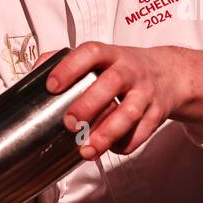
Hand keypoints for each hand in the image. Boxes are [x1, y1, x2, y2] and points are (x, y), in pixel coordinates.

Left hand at [46, 43, 185, 158]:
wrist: (169, 74)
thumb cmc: (123, 68)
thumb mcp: (99, 58)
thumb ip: (64, 61)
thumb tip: (33, 74)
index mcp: (110, 55)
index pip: (91, 53)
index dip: (70, 68)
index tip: (52, 86)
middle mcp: (130, 71)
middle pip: (112, 83)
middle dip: (88, 105)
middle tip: (69, 123)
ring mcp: (145, 92)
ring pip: (130, 112)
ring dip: (107, 133)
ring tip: (87, 149)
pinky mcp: (156, 113)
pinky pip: (142, 132)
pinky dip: (125, 144)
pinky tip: (109, 149)